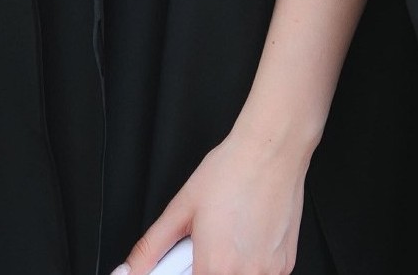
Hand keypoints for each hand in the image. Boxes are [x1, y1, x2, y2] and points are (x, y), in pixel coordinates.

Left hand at [118, 120, 308, 274]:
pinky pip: (259, 273)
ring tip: (223, 236)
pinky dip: (247, 262)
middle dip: (202, 265)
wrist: (269, 154)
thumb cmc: (230, 173)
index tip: (180, 259)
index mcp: (215, 264)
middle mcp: (245, 273)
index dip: (180, 270)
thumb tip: (131, 269)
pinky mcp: (285, 265)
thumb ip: (151, 246)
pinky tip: (243, 236)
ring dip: (225, 265)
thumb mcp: (180, 208)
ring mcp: (269, 271)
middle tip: (202, 242)